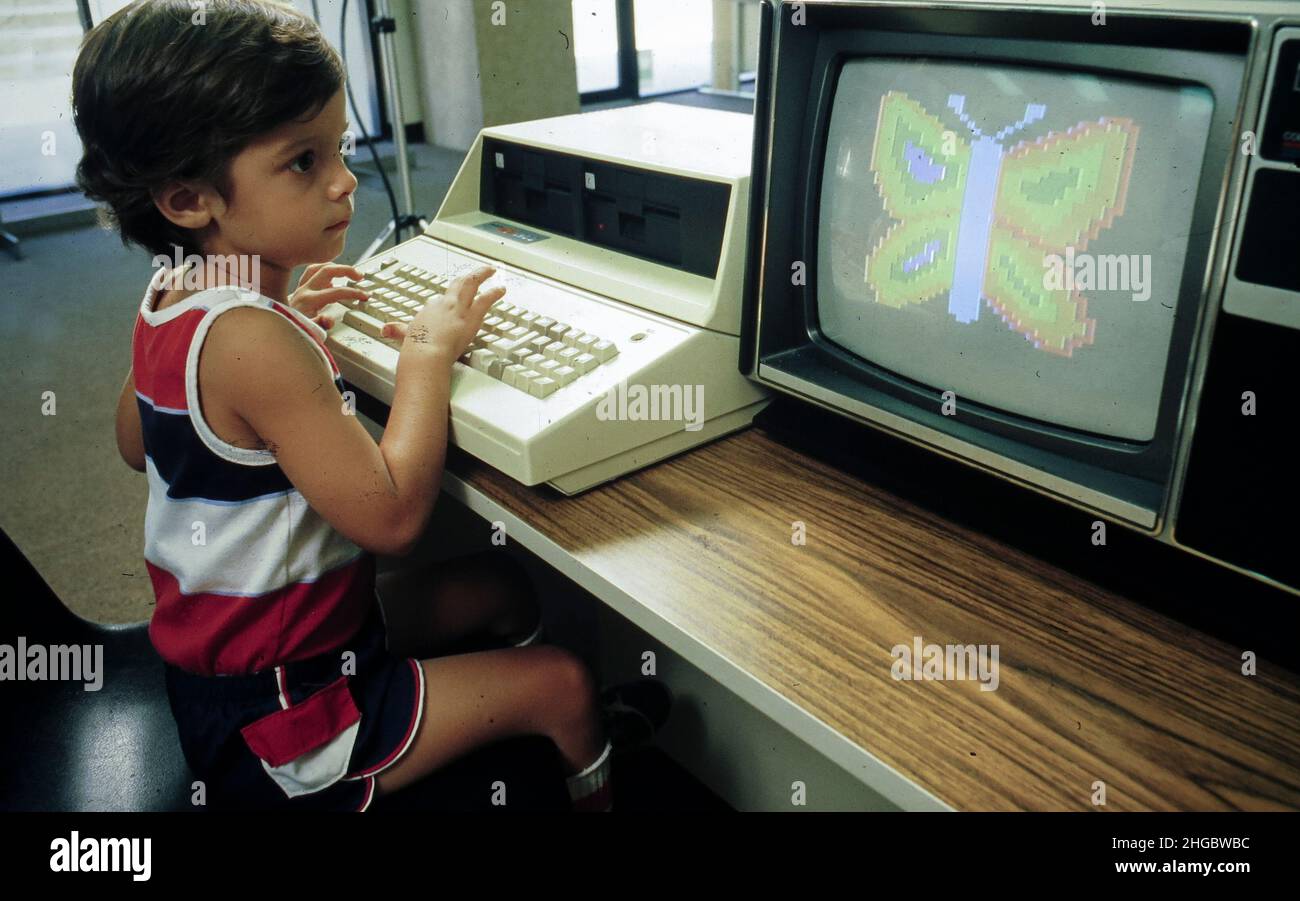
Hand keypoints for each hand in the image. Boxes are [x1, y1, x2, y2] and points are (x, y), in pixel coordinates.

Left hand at [289, 262, 369, 329]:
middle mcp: (304, 291)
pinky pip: (311, 273)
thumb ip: (320, 325)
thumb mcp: (309, 333)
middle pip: (327, 270)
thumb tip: (329, 319)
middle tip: (359, 276)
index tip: (364, 296)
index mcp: (308, 301)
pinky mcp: (299, 290)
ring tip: (347, 272)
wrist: (276, 331)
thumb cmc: (294, 331)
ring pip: (318, 267)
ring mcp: (300, 288)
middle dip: (346, 270)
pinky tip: (331, 278)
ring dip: (334, 267)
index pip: (336, 292)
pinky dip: (323, 271)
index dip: (353, 293)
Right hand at [381, 266, 505, 359]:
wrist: (427, 353)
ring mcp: (459, 308)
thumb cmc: (417, 347)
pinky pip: (486, 298)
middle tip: (475, 274)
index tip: (450, 303)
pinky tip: (501, 289)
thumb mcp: (404, 335)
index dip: (446, 302)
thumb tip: (385, 330)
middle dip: (466, 278)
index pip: (440, 302)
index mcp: (430, 309)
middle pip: (456, 285)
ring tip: (491, 271)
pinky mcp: (471, 315)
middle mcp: (445, 304)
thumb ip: (397, 331)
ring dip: (482, 275)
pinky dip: (495, 292)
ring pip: (472, 284)